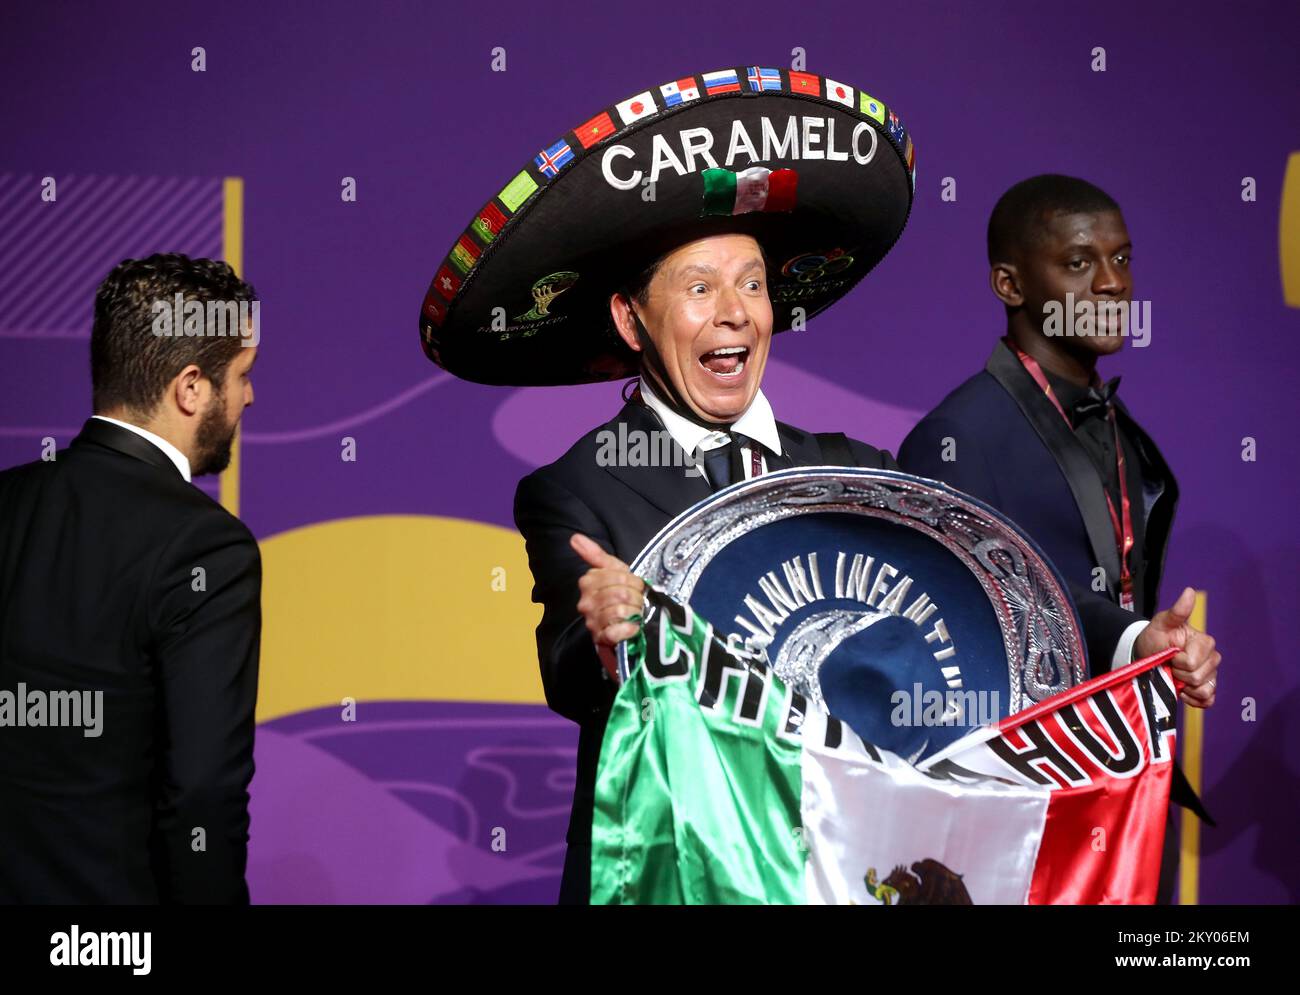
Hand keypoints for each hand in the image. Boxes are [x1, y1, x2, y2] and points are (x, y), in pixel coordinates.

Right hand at [571, 533, 644, 681]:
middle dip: (636, 597)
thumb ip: (595, 554)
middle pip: (620, 594)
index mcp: (587, 583)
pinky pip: (615, 632)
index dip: (632, 581)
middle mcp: (586, 602)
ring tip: (636, 613)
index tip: (636, 585)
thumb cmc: (619, 593)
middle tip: (638, 601)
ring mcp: (592, 622)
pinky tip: (633, 628)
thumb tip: (574, 537)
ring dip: (634, 613)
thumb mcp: (612, 571)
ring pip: (619, 611)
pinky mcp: (600, 640)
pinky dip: (629, 630)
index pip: (616, 576)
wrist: (623, 624)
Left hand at [1134, 586, 1219, 707]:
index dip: (1175, 661)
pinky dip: (1192, 699)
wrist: (1150, 653)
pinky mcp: (1208, 690)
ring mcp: (1212, 675)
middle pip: (1197, 678)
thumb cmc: (1157, 636)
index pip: (1191, 662)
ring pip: (1203, 690)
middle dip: (1178, 674)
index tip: (1168, 654)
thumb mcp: (1162, 623)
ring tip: (1174, 675)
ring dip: (1184, 686)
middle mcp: (1213, 659)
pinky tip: (1181, 690)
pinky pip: (1207, 701)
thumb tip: (1189, 591)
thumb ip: (1177, 611)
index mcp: (1205, 642)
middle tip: (1169, 665)